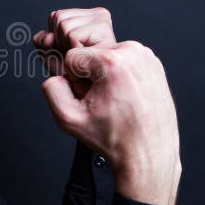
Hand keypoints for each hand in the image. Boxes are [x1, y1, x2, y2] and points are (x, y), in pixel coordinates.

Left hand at [33, 8, 116, 95]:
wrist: (90, 96)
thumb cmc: (74, 78)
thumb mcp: (52, 57)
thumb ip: (44, 42)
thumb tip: (48, 37)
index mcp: (87, 17)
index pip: (54, 17)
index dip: (54, 39)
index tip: (68, 53)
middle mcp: (98, 15)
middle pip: (57, 17)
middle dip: (58, 41)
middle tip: (75, 59)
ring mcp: (103, 20)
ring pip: (63, 24)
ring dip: (66, 47)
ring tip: (81, 61)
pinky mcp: (104, 29)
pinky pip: (71, 35)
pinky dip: (73, 51)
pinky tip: (86, 61)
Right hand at [36, 8, 181, 204]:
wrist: (148, 152)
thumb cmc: (115, 138)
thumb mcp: (69, 119)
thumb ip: (51, 90)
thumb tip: (55, 73)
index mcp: (112, 62)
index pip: (72, 56)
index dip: (74, 80)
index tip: (89, 97)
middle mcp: (133, 52)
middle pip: (91, 53)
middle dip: (90, 75)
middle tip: (103, 101)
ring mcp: (146, 56)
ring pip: (106, 55)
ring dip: (105, 75)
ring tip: (116, 99)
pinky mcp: (153, 62)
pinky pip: (123, 60)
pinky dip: (120, 75)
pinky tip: (126, 95)